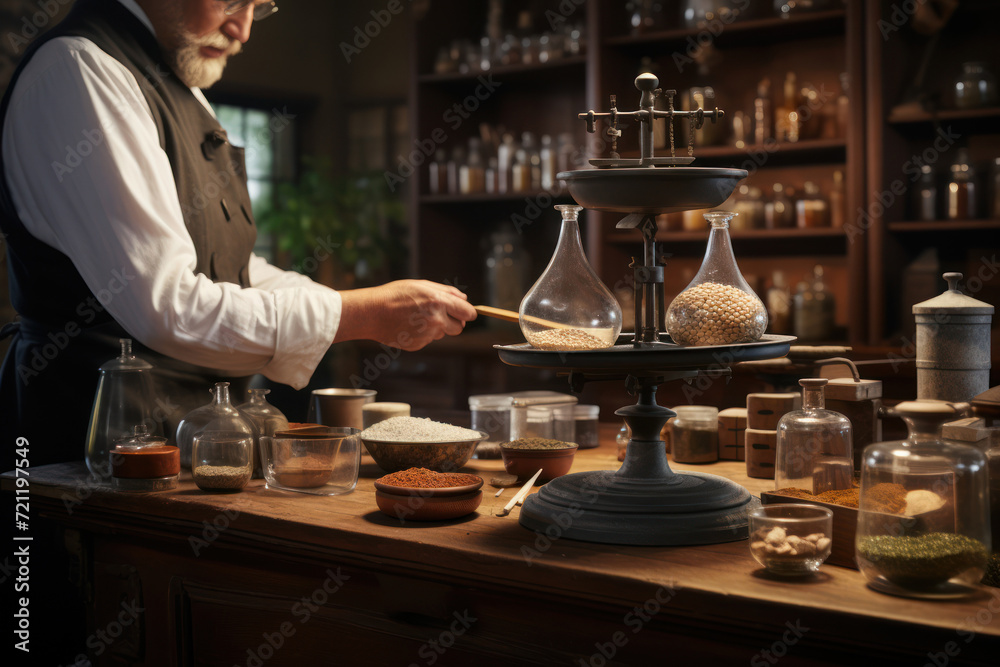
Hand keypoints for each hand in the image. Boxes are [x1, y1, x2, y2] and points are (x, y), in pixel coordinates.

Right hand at [334, 280, 477, 349]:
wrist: (372, 313)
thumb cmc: (395, 295)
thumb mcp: (421, 286)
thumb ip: (446, 292)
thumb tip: (464, 298)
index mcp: (439, 302)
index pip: (468, 313)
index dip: (468, 313)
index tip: (465, 313)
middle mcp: (436, 320)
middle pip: (459, 327)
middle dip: (454, 321)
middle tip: (439, 314)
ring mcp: (427, 335)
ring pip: (442, 333)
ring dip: (436, 327)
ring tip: (416, 317)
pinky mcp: (419, 344)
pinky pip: (428, 339)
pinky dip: (422, 333)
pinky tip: (409, 325)